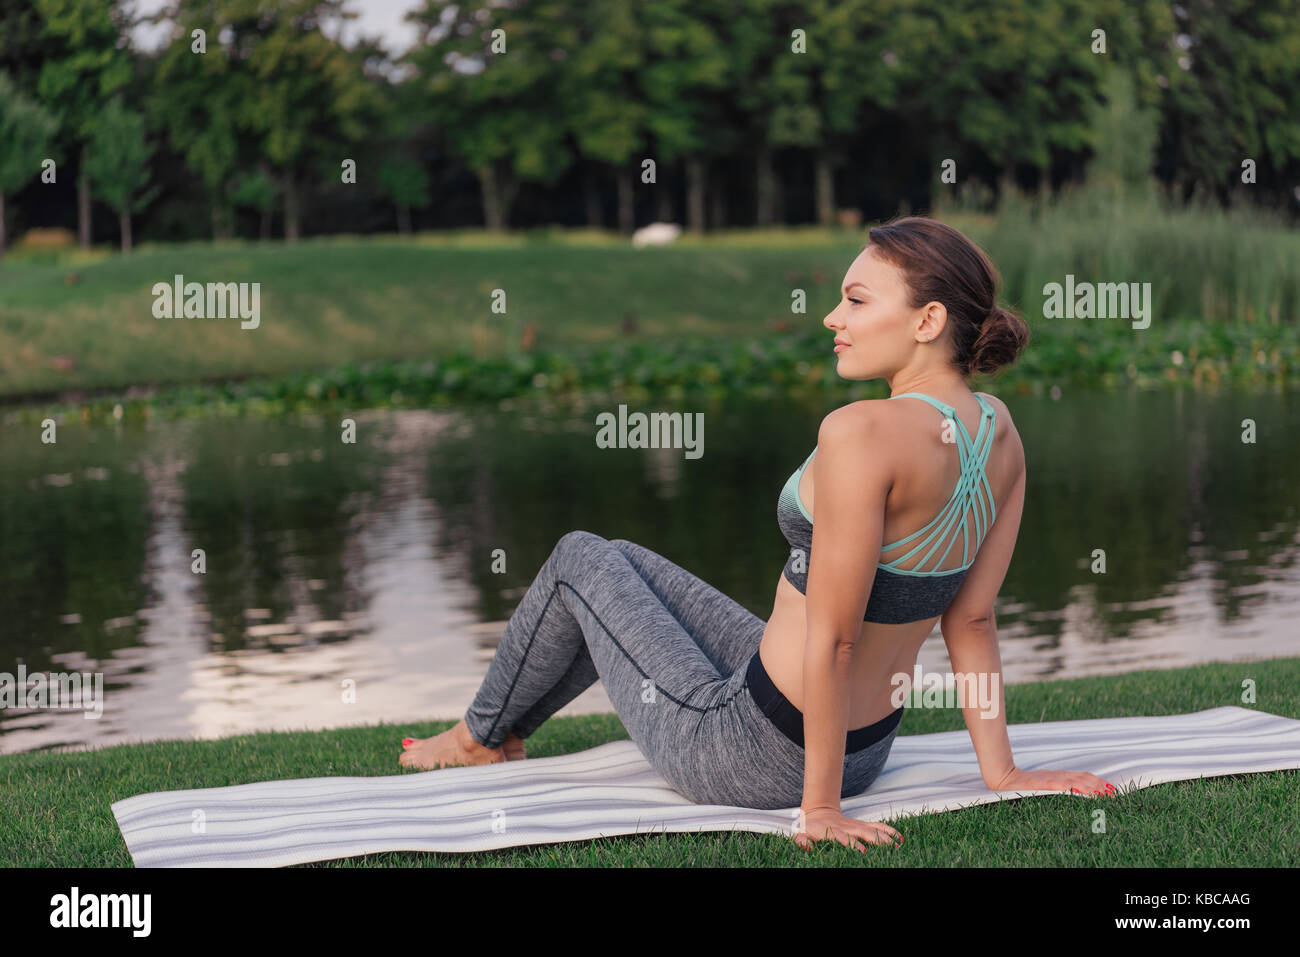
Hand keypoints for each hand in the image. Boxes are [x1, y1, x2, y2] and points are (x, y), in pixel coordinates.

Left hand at [792, 806, 903, 851]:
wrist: (818, 813)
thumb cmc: (809, 829)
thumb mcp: (801, 834)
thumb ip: (801, 841)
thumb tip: (805, 847)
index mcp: (834, 832)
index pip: (845, 838)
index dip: (853, 844)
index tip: (862, 851)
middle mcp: (848, 828)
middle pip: (864, 833)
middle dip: (876, 840)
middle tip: (889, 849)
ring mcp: (857, 826)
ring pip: (874, 829)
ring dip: (886, 836)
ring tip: (899, 845)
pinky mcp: (862, 825)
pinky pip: (877, 827)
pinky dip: (889, 831)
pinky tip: (900, 838)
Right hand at [992, 767, 1116, 796]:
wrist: (1002, 777)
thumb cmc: (1022, 784)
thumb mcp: (1042, 785)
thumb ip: (1056, 787)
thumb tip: (1073, 792)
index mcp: (1058, 775)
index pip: (1082, 776)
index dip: (1097, 782)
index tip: (1111, 789)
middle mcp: (1056, 775)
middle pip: (1083, 778)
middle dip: (1099, 786)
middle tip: (1113, 793)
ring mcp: (1049, 779)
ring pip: (1075, 782)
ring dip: (1091, 788)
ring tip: (1103, 794)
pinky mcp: (1041, 783)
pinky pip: (1060, 786)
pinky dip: (1072, 788)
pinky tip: (1081, 792)